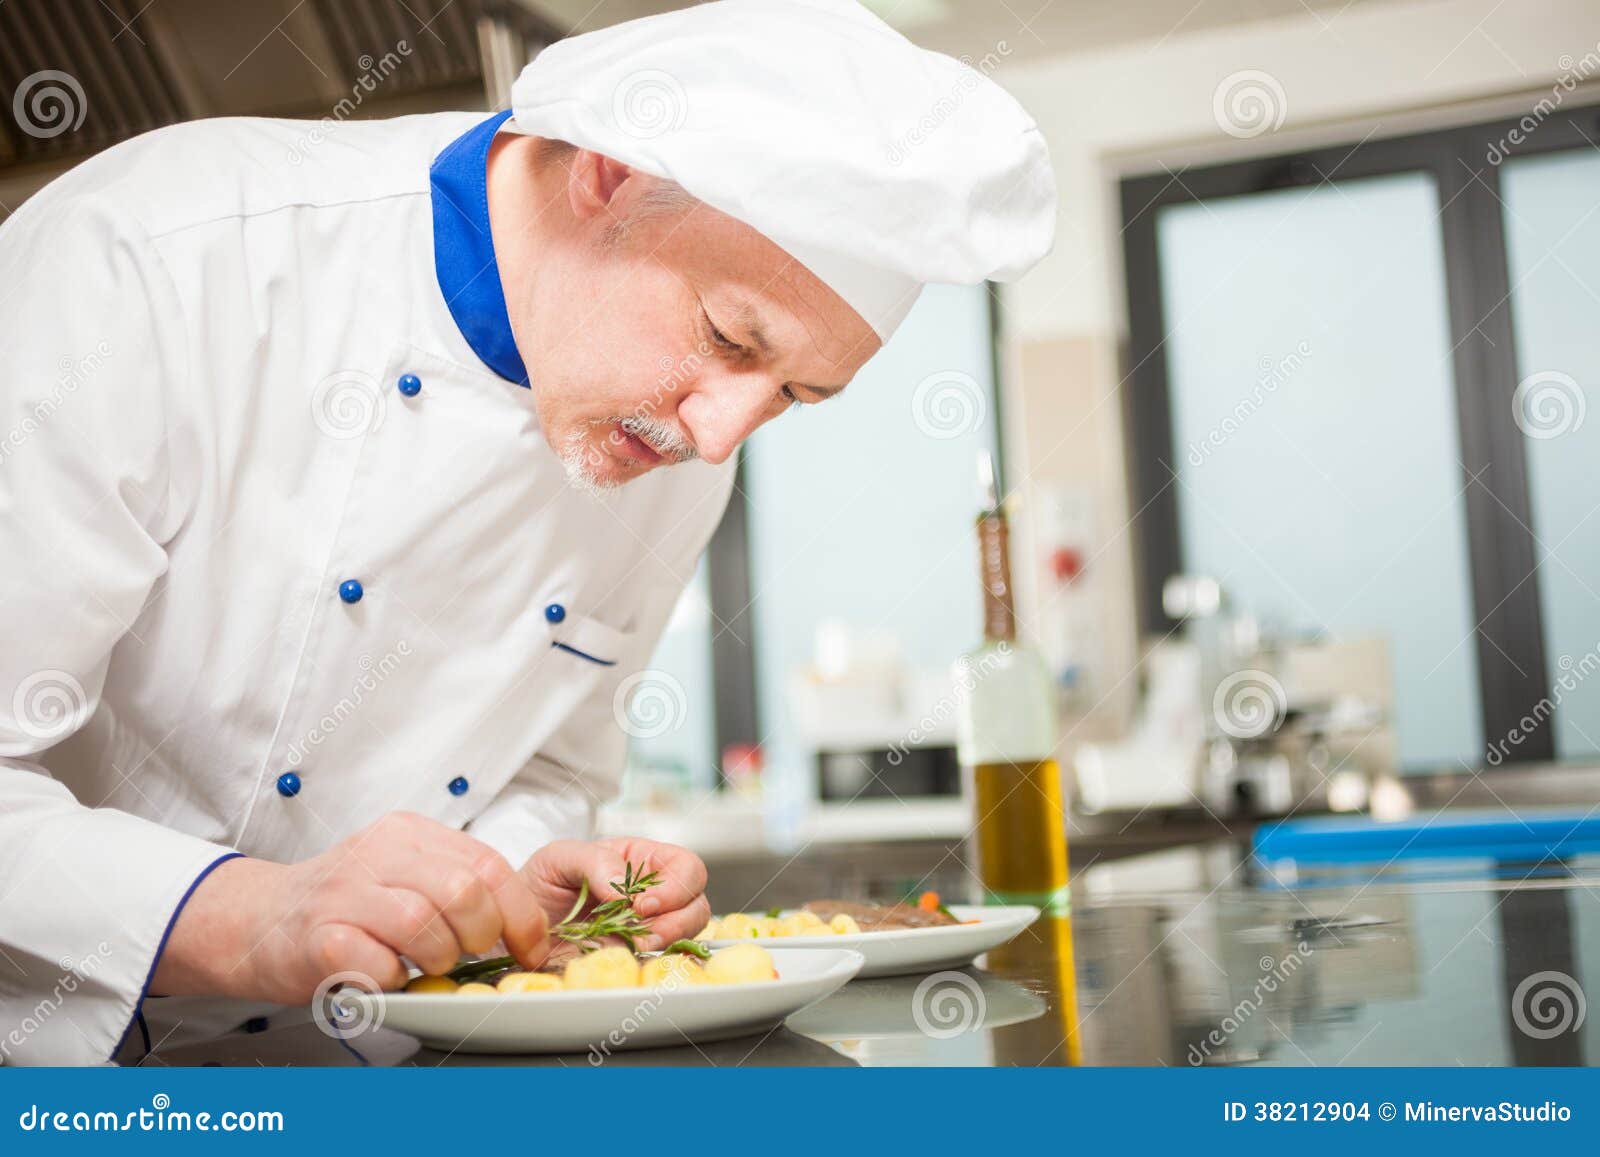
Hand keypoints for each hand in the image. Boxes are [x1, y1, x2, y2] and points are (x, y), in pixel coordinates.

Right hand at [153, 812, 549, 1002]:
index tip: (531, 948)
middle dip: (481, 936)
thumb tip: (523, 922)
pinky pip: (377, 962)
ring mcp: (344, 893)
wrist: (258, 920)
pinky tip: (384, 973)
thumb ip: (455, 882)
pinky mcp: (317, 936)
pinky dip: (392, 979)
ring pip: (423, 924)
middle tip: (468, 955)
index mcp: (409, 833)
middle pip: (463, 891)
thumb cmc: (345, 904)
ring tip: (423, 965)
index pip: (488, 864)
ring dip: (437, 959)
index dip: (521, 914)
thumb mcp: (403, 872)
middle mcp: (377, 853)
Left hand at [519, 837, 709, 950]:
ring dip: (667, 940)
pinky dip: (654, 963)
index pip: (686, 867)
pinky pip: (662, 963)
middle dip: (677, 918)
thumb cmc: (540, 883)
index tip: (642, 902)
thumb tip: (624, 887)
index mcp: (642, 861)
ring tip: (635, 944)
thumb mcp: (559, 857)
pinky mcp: (634, 959)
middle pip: (696, 903)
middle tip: (642, 928)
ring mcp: (647, 929)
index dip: (676, 886)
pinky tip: (629, 959)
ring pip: (686, 934)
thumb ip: (595, 861)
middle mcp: (653, 895)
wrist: (514, 927)